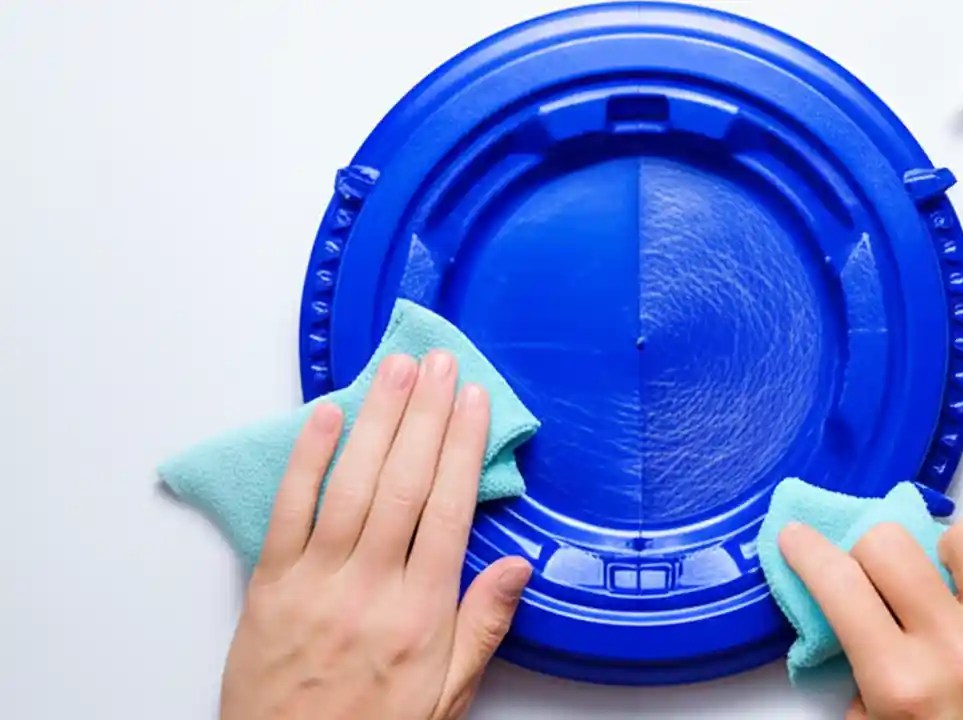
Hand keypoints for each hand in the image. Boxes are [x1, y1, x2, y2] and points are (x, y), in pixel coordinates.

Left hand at [220, 352, 531, 719]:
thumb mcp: (448, 696)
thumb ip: (482, 626)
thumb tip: (520, 564)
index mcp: (421, 613)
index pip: (450, 510)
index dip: (464, 447)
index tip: (474, 401)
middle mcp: (371, 587)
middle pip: (405, 483)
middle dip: (426, 415)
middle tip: (440, 363)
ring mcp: (316, 581)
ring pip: (353, 484)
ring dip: (377, 419)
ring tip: (396, 370)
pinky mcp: (269, 584)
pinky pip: (289, 509)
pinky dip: (308, 458)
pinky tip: (326, 416)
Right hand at [780, 517, 962, 719]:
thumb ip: (863, 682)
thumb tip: (852, 622)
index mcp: (903, 684)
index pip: (840, 585)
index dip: (807, 551)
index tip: (797, 537)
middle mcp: (959, 651)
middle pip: (893, 544)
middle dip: (871, 550)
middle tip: (875, 573)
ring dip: (948, 555)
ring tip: (947, 584)